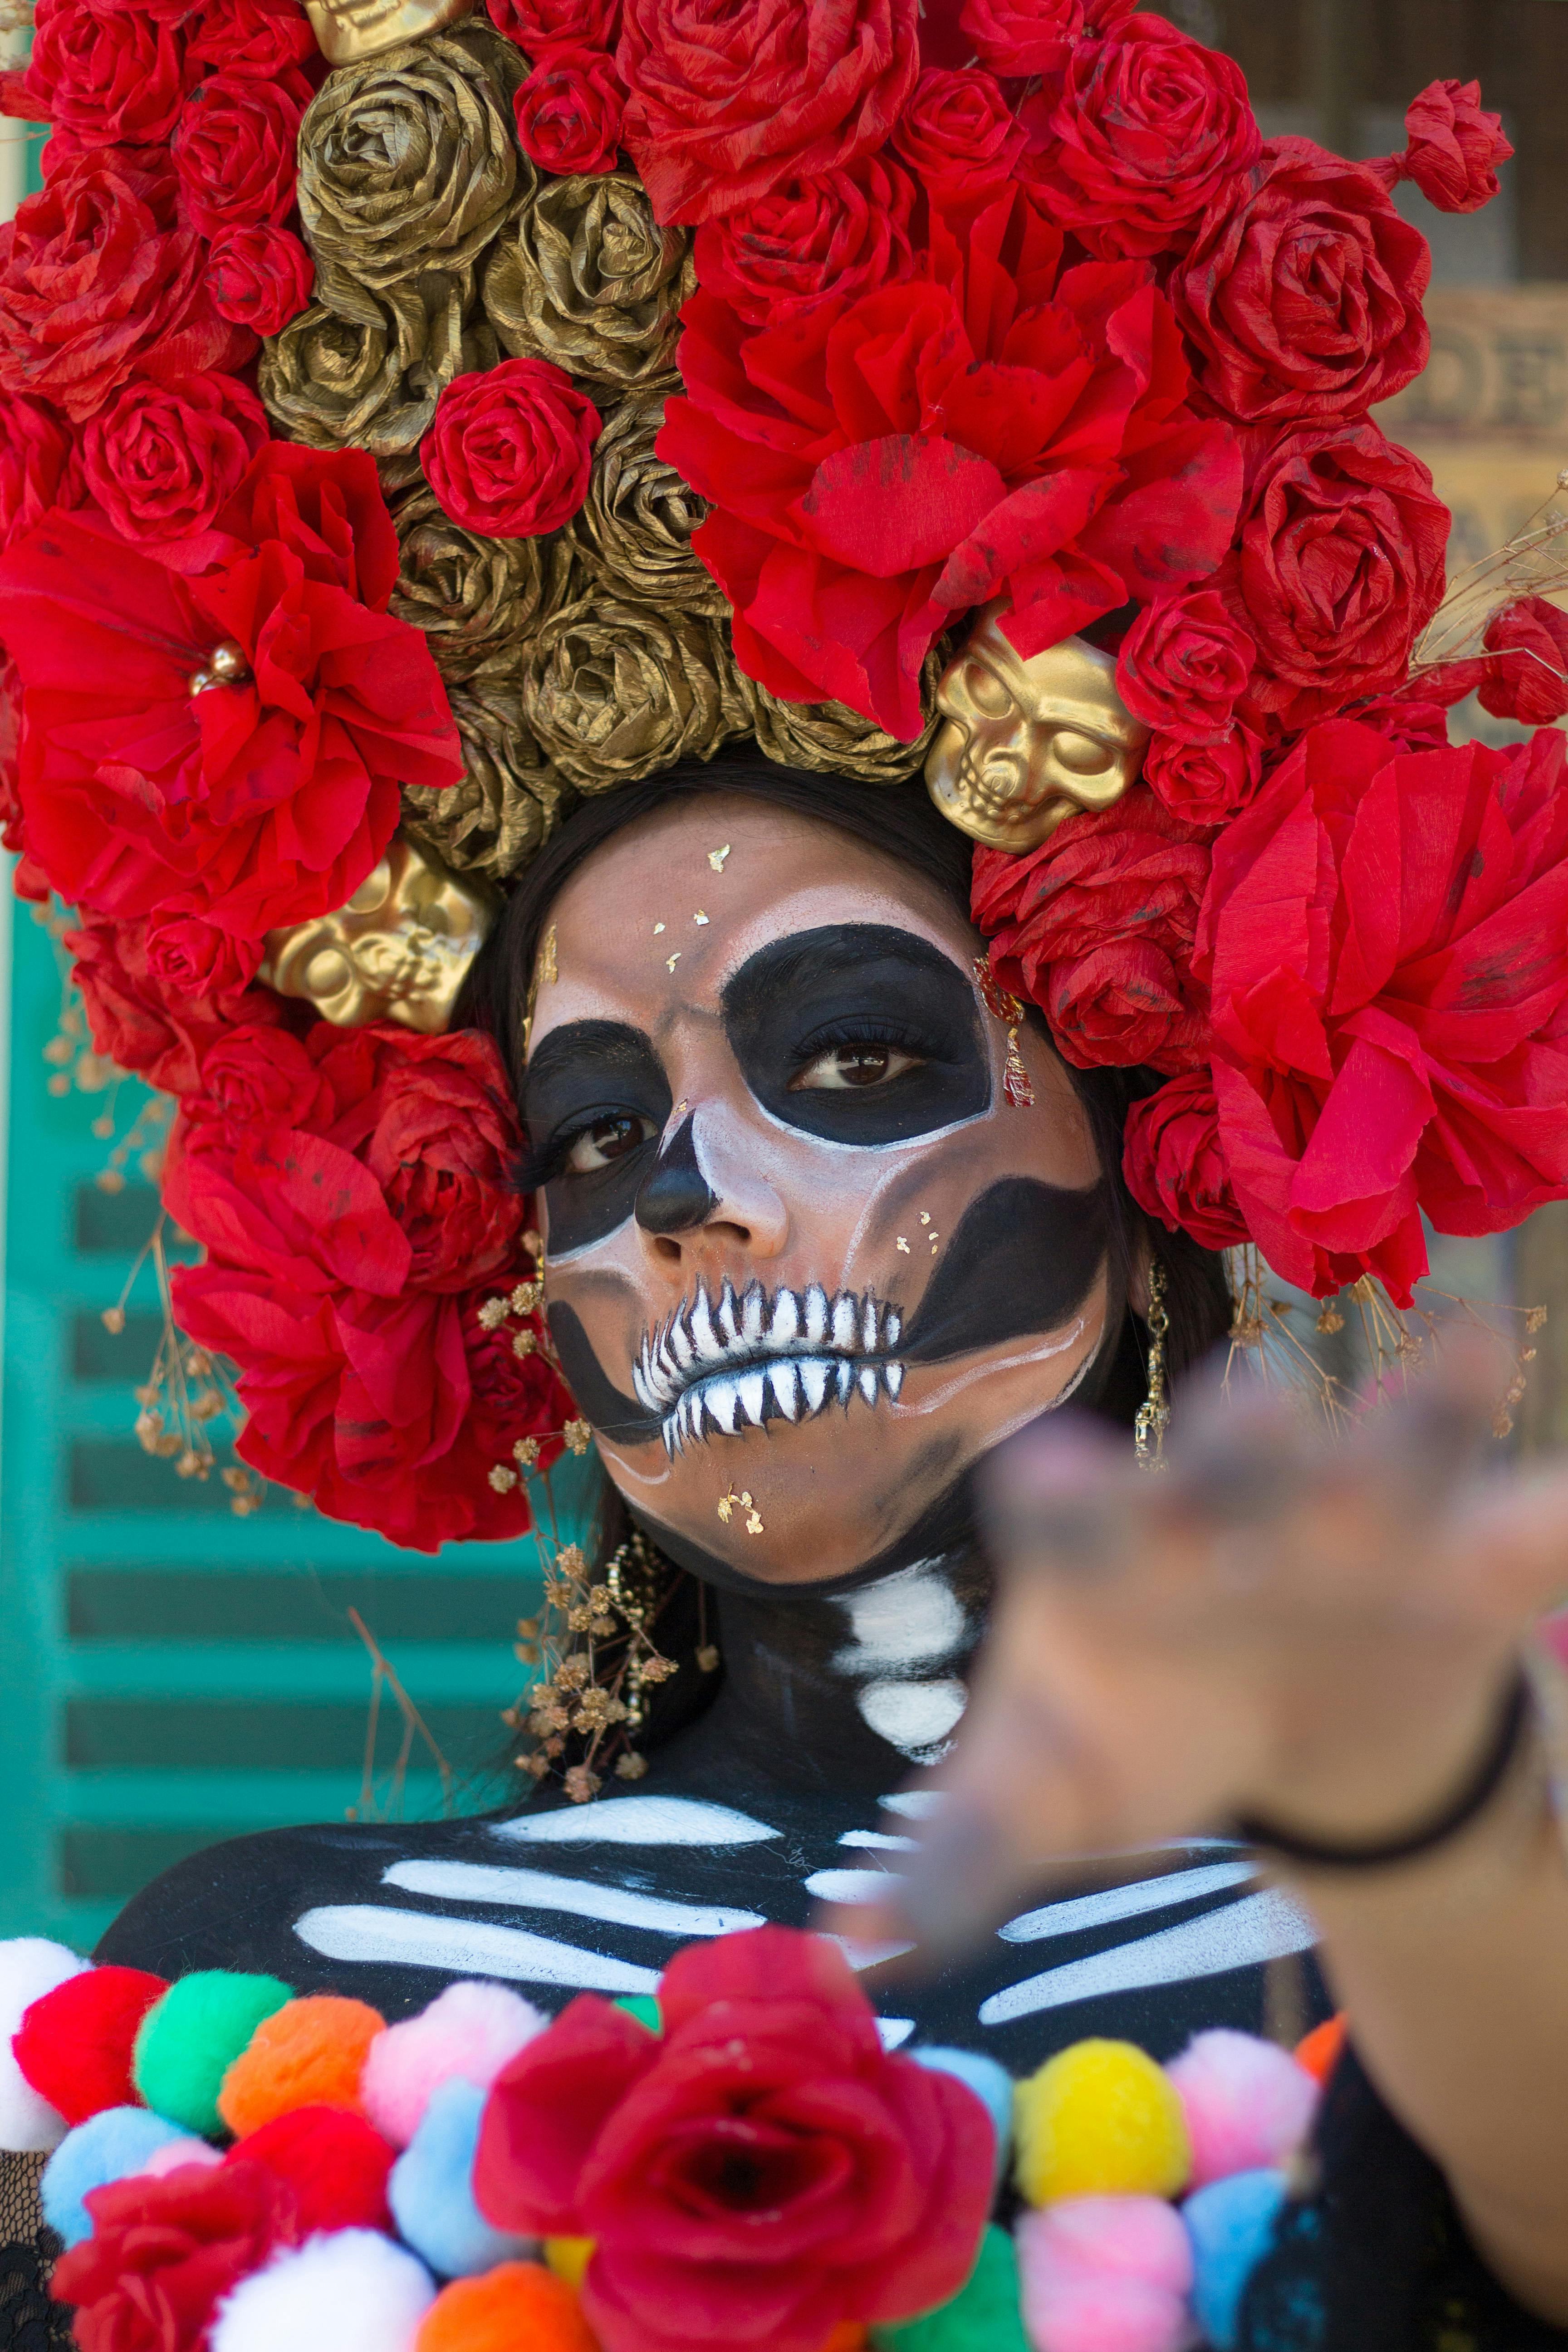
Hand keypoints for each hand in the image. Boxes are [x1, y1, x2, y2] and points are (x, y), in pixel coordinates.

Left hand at [840, 1340, 1567, 1952]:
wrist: (1281, 1706)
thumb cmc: (1138, 1726)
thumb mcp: (1050, 1791)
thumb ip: (962, 1849)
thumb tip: (852, 1951)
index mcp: (1111, 1550)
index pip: (1075, 1513)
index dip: (1061, 1495)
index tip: (1042, 1474)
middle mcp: (1228, 1508)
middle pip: (1232, 1457)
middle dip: (1244, 1439)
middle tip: (1250, 1414)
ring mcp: (1353, 1520)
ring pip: (1388, 1453)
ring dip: (1417, 1423)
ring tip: (1458, 1368)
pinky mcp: (1465, 1559)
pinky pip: (1520, 1524)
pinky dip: (1552, 1512)